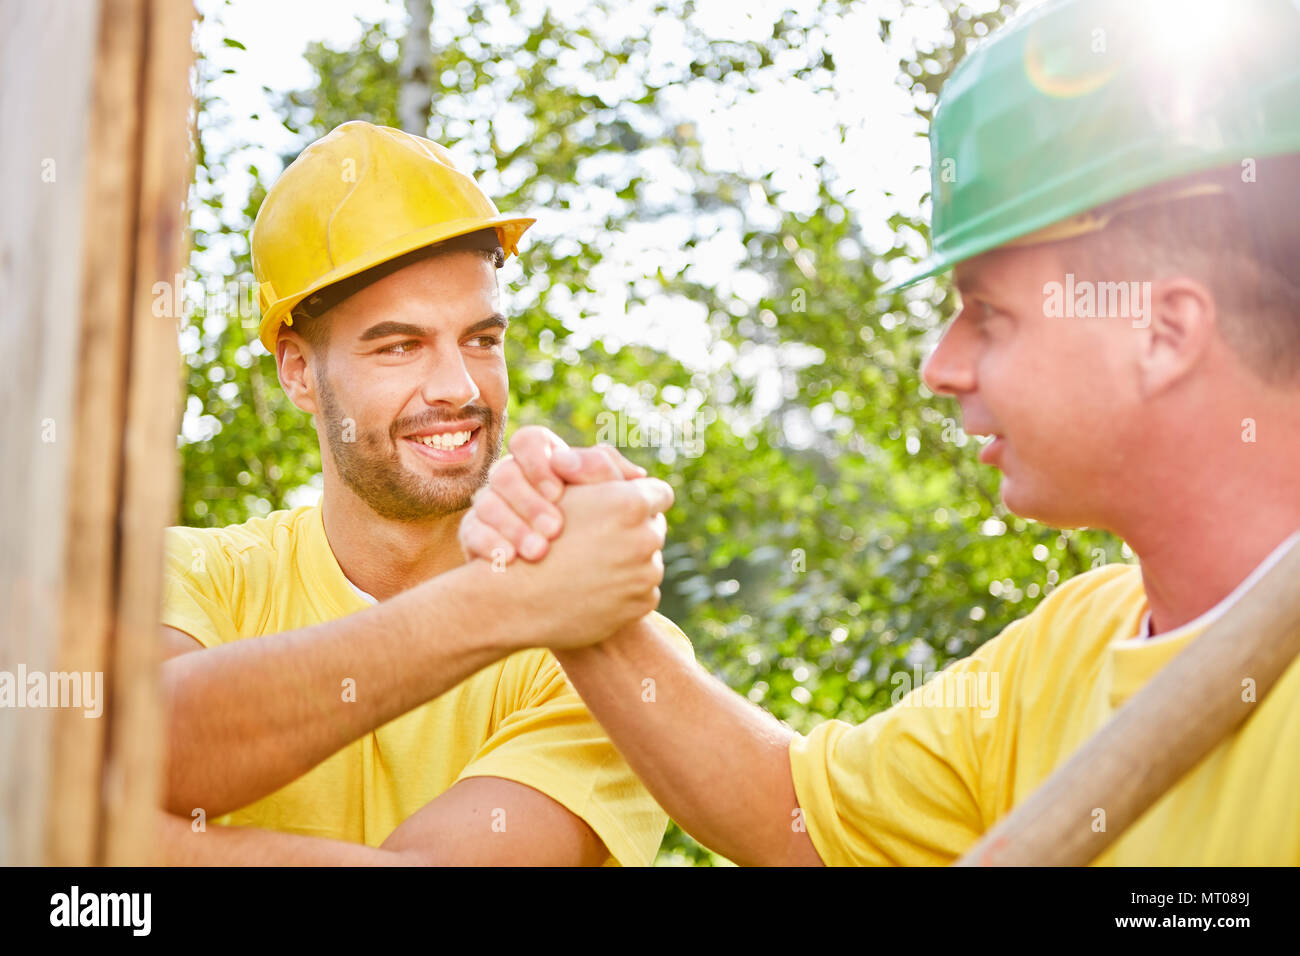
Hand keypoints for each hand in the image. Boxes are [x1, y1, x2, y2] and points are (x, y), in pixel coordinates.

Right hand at [460, 425, 645, 563]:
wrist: (560, 587)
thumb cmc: (593, 534)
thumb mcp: (610, 503)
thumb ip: (622, 486)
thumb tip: (639, 479)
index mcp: (541, 460)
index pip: (530, 442)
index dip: (540, 462)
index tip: (559, 491)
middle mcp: (512, 479)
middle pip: (506, 474)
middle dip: (531, 503)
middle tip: (556, 530)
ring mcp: (489, 506)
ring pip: (486, 503)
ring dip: (514, 527)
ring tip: (538, 552)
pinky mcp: (475, 535)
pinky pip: (472, 533)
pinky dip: (491, 546)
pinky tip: (511, 561)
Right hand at [488, 477, 674, 649]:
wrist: (515, 597)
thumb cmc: (532, 532)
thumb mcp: (565, 488)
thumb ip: (603, 471)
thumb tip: (638, 475)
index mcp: (632, 503)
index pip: (659, 493)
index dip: (638, 497)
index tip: (621, 506)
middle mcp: (647, 538)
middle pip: (654, 528)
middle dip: (634, 530)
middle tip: (601, 536)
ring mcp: (646, 575)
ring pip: (648, 561)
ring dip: (629, 561)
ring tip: (592, 565)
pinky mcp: (641, 605)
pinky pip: (641, 592)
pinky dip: (624, 591)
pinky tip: (593, 589)